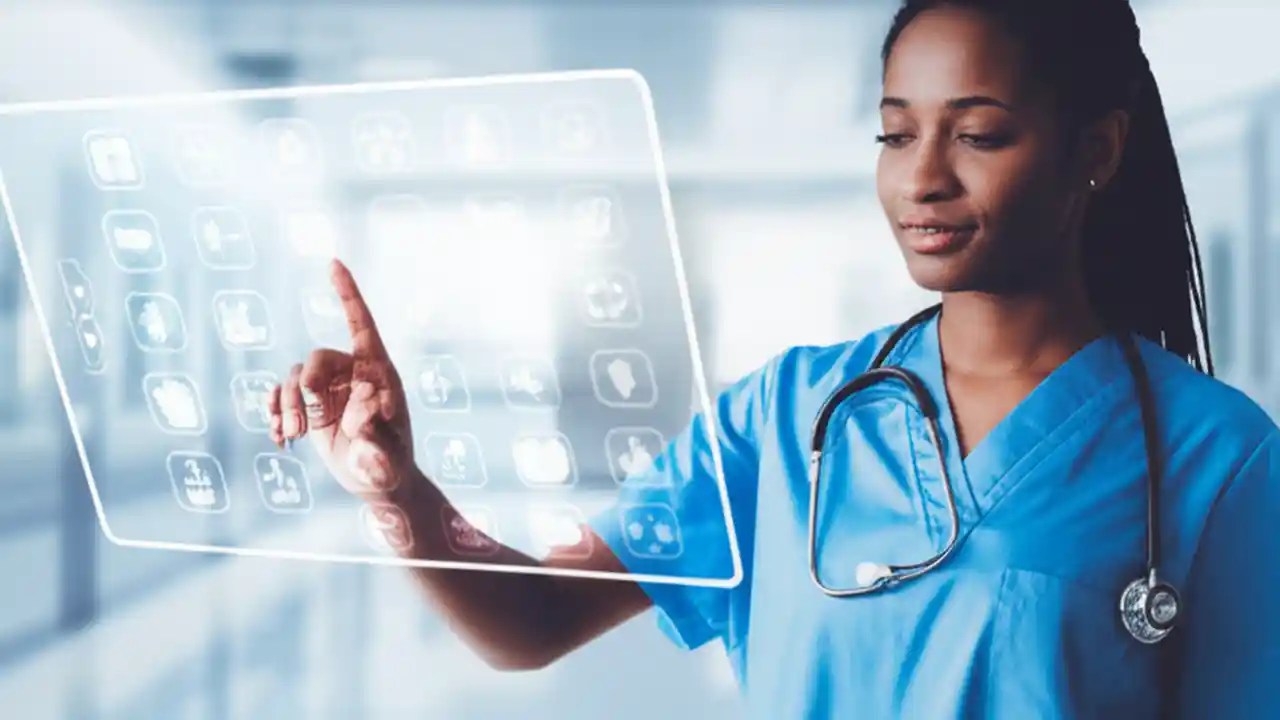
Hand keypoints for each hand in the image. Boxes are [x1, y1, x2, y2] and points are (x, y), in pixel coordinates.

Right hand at [269, 259, 413, 495]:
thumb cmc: (390, 465)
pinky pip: (281, 395)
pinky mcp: (311, 405)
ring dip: (287, 407)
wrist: (377, 480)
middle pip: (315, 358)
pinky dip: (275, 413)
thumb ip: (375, 432)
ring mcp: (329, 388)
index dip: (347, 293)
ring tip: (294, 437)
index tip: (333, 263)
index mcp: (379, 373)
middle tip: (307, 426)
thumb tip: (362, 402)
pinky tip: (281, 440)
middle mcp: (352, 373)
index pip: (361, 323)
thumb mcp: (386, 455)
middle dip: (305, 388)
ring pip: (294, 378)